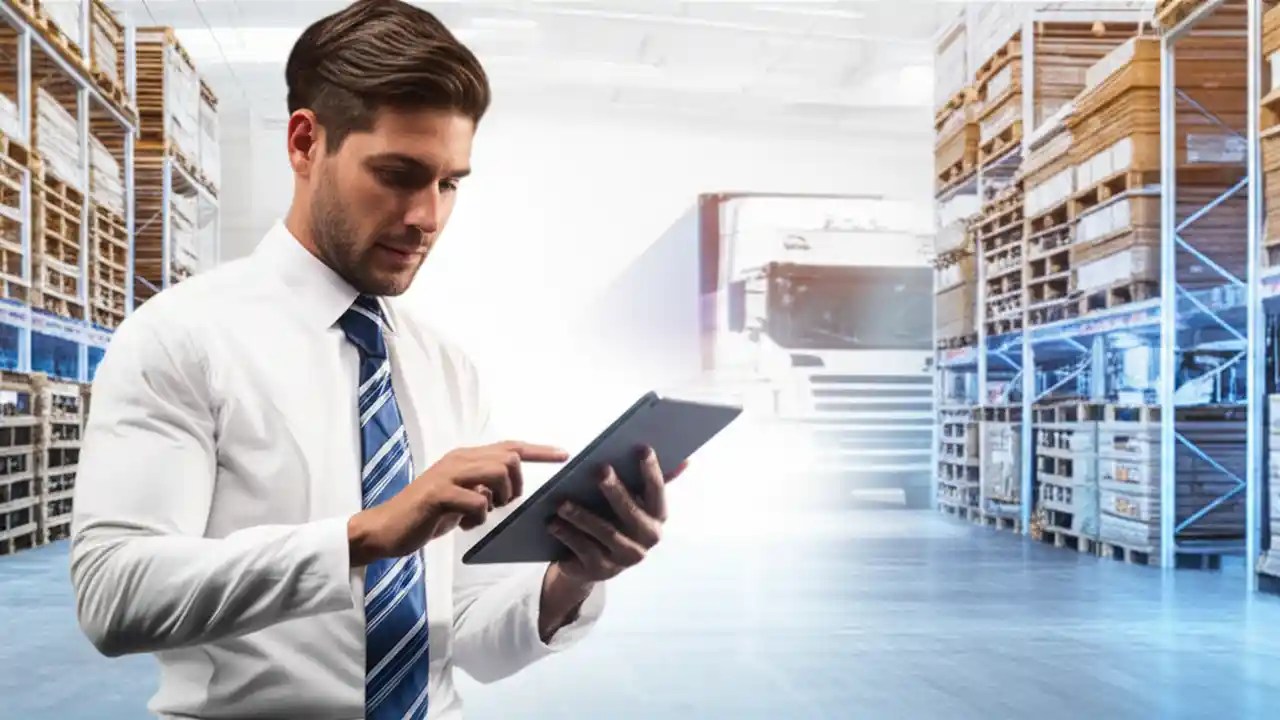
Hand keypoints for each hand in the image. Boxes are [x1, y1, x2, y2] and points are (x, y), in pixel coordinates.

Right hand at [348, 440, 567, 565]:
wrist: (385, 529)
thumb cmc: (427, 515)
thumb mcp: (461, 499)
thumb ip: (483, 490)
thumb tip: (508, 491)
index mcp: (465, 458)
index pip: (510, 446)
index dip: (539, 450)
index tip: (565, 455)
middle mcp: (458, 459)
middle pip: (510, 458)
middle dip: (516, 485)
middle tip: (501, 505)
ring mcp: (447, 474)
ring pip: (497, 474)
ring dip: (498, 500)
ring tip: (481, 514)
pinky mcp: (438, 494)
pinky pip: (477, 502)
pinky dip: (478, 518)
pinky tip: (464, 525)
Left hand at [547, 447, 686, 584]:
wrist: (590, 562)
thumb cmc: (614, 520)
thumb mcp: (632, 501)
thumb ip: (652, 481)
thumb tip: (686, 460)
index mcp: (657, 517)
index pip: (657, 492)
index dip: (652, 471)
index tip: (642, 449)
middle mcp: (646, 539)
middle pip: (631, 513)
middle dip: (616, 491)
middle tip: (600, 470)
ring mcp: (624, 557)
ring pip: (605, 533)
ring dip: (583, 515)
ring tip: (563, 501)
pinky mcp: (601, 570)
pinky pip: (584, 550)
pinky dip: (568, 535)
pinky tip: (554, 523)